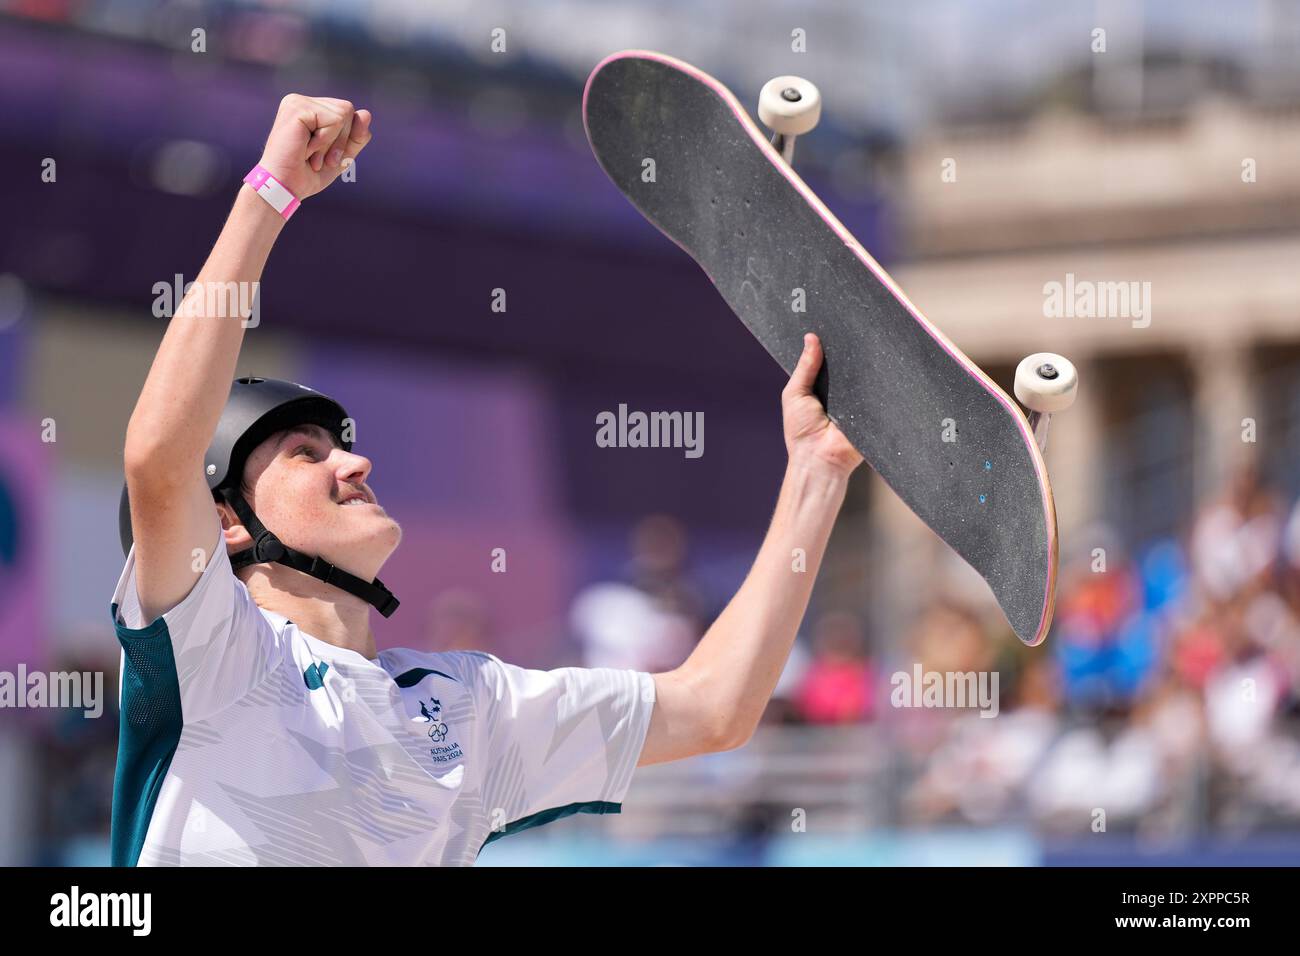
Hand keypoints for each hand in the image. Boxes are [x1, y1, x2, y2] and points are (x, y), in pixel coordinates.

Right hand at [256, 94, 372, 201]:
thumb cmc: (307, 174)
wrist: (284, 187)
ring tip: (310, 154)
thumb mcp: (341, 157)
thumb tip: (367, 113)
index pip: (348, 114)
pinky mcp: (297, 107)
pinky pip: (334, 120)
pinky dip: (325, 141)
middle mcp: (302, 102)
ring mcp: (298, 102)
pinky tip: (305, 148)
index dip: (344, 140)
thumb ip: (356, 137)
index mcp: (310, 110)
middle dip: (340, 141)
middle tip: (316, 158)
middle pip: (347, 110)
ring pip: (343, 114)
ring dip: (331, 143)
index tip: (323, 158)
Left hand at [781, 333, 863, 476]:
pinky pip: (877, 392)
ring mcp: (858, 401)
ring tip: (869, 342)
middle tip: (856, 327)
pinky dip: (876, 383)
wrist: (821, 459)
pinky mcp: (873, 410)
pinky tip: (879, 366)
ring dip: (865, 365)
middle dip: (849, 351)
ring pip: (865, 376)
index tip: (834, 323)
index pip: (829, 361)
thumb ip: (805, 367)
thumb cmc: (802, 431)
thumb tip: (811, 338)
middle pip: (848, 365)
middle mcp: (841, 392)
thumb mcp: (795, 394)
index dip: (830, 345)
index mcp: (821, 387)